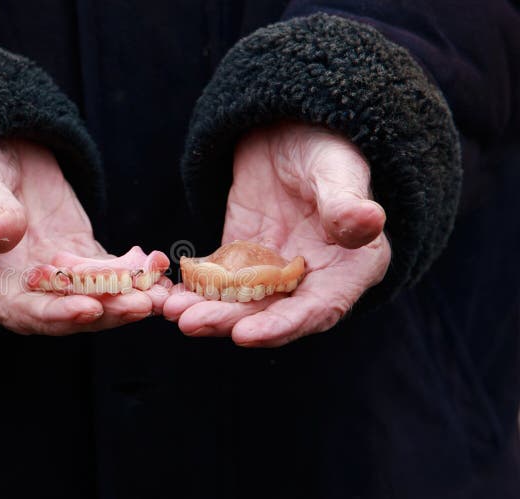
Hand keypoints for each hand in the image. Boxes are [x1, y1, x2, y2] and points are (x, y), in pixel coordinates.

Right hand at [0, 139, 167, 334]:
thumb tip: (6, 235)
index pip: (15, 309)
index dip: (53, 315)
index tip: (89, 309)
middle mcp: (11, 288)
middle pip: (58, 312)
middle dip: (102, 312)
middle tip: (140, 307)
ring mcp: (46, 276)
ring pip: (87, 298)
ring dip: (123, 301)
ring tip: (159, 298)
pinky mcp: (74, 260)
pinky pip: (105, 276)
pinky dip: (132, 279)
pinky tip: (160, 278)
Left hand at [164, 122, 390, 346]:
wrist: (291, 128)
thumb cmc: (327, 146)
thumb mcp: (339, 170)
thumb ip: (347, 202)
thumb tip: (368, 223)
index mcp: (348, 269)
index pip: (317, 309)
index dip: (280, 325)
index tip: (244, 334)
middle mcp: (310, 280)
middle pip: (269, 312)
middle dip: (229, 320)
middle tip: (189, 323)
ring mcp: (271, 272)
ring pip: (238, 302)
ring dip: (205, 309)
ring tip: (170, 310)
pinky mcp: (239, 260)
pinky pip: (215, 282)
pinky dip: (192, 289)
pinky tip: (165, 293)